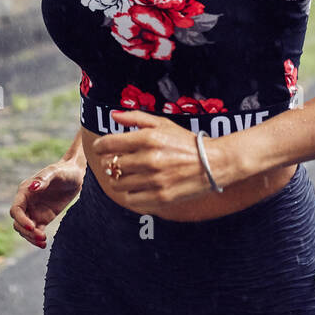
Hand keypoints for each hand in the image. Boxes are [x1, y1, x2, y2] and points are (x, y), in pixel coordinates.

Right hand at [10, 159, 83, 248]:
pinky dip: (37, 239)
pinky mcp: (43, 218)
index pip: (16, 210)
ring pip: (25, 229)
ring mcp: (34, 211)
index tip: (32, 227)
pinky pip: (36, 231)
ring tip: (43, 241)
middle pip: (18, 222)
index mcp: (25, 191)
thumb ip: (43, 179)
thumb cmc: (64, 171)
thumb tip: (32, 187)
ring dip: (31, 238)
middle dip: (26, 232)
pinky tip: (44, 244)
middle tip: (41, 236)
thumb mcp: (55, 172)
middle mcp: (27, 202)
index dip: (21, 220)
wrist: (75, 175)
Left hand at [93, 109, 219, 205]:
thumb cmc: (186, 142)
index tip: (101, 148)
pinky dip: (130, 193)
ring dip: (118, 179)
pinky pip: (130, 199)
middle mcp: (149, 160)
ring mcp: (154, 181)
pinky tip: (137, 187)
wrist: (214, 163)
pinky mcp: (160, 198)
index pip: (107, 144)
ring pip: (118, 183)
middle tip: (116, 162)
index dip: (100, 146)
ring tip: (127, 175)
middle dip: (110, 162)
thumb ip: (136, 118)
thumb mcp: (163, 124)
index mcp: (147, 139)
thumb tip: (113, 116)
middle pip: (111, 165)